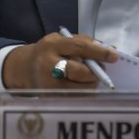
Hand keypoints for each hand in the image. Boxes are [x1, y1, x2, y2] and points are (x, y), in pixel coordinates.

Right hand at [3, 32, 118, 89]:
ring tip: (89, 78)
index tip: (114, 56)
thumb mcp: (61, 40)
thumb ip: (84, 42)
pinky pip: (75, 98)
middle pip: (80, 71)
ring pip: (80, 88)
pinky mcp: (50, 98)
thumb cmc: (49, 51)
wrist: (24, 68)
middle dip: (95, 72)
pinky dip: (83, 93)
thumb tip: (110, 49)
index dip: (99, 52)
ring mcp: (48, 84)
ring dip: (90, 84)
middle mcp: (48, 64)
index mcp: (52, 45)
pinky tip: (81, 86)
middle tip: (100, 70)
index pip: (80, 47)